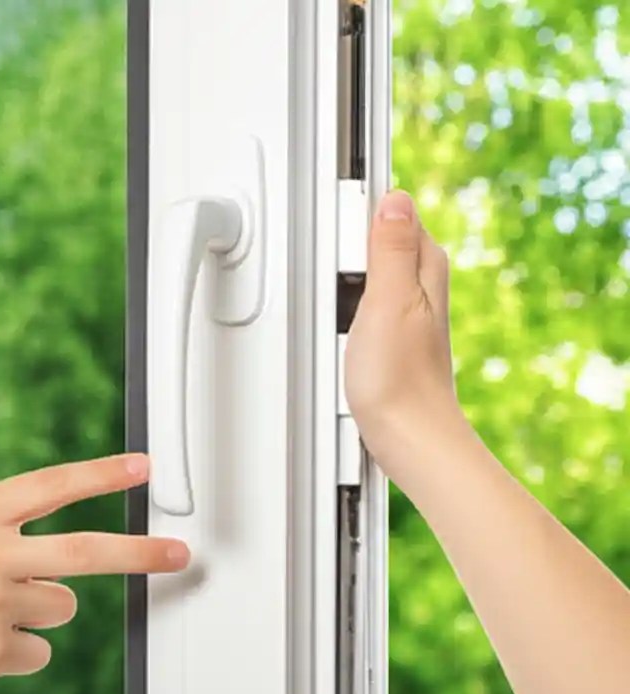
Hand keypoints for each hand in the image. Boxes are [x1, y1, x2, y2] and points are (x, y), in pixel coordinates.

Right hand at [0, 454, 188, 691]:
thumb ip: (0, 530)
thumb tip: (65, 570)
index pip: (53, 485)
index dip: (103, 474)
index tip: (145, 467)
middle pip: (86, 552)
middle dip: (141, 553)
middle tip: (180, 555)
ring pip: (61, 607)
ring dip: (39, 609)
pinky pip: (37, 651)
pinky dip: (15, 648)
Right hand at [344, 190, 465, 477]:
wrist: (408, 438)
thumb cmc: (400, 381)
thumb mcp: (391, 301)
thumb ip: (392, 248)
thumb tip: (397, 199)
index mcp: (425, 269)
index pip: (398, 213)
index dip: (365, 207)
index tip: (336, 214)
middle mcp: (422, 287)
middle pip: (382, 240)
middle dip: (351, 240)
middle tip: (325, 258)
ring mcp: (407, 313)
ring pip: (371, 272)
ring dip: (345, 273)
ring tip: (324, 288)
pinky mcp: (391, 337)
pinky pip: (364, 303)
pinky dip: (346, 304)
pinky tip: (333, 321)